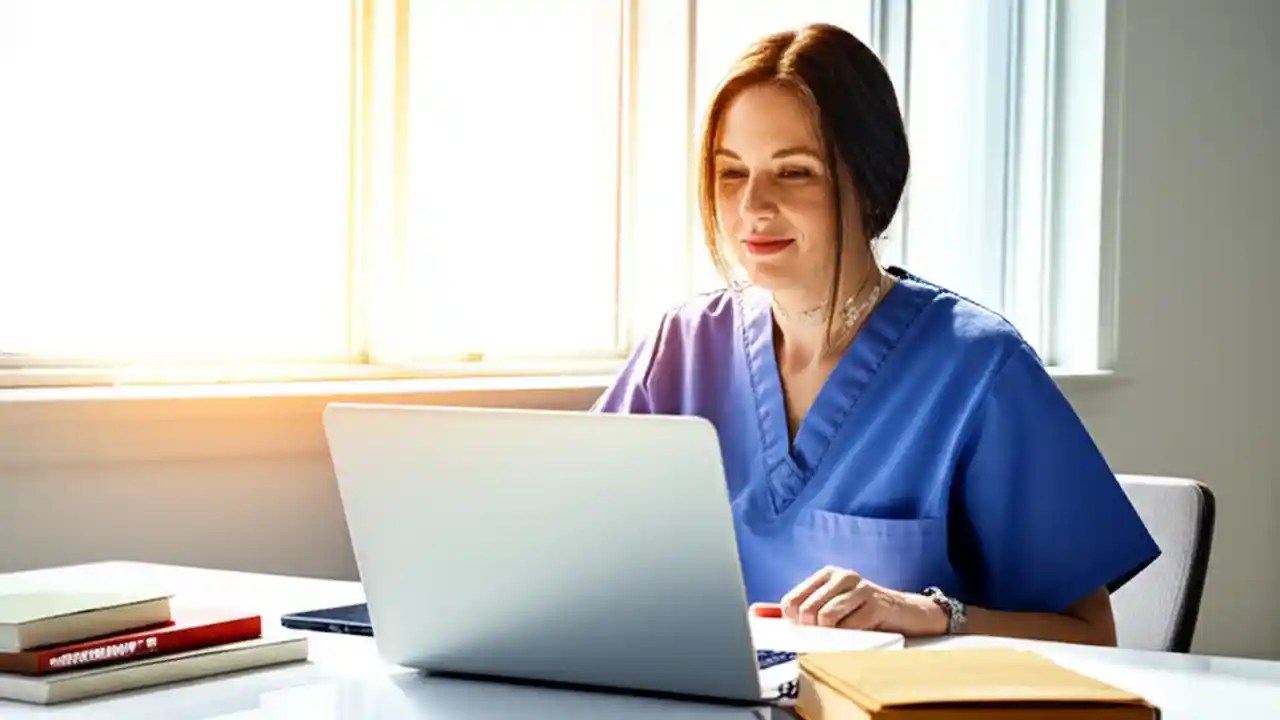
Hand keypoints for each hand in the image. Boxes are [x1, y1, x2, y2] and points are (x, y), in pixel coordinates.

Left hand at [756, 566, 948, 636]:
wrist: (904, 612)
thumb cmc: (862, 610)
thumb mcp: (830, 605)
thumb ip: (797, 608)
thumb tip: (756, 612)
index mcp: (826, 574)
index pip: (791, 601)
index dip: (793, 621)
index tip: (803, 629)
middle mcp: (842, 576)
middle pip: (807, 611)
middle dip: (812, 630)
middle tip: (825, 634)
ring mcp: (860, 588)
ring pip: (826, 618)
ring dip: (830, 634)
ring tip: (842, 633)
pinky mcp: (875, 603)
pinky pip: (850, 626)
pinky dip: (849, 637)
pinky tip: (858, 632)